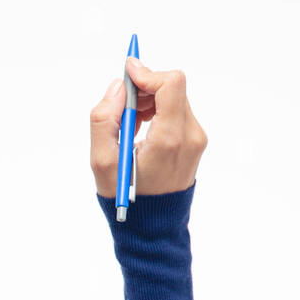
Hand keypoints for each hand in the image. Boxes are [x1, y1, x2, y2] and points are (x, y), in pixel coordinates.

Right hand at [90, 58, 207, 197]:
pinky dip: (159, 111)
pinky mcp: (196, 142)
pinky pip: (178, 112)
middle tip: (122, 107)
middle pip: (172, 88)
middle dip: (145, 89)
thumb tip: (118, 87)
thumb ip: (104, 119)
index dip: (147, 73)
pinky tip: (142, 130)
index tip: (127, 73)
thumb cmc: (125, 197)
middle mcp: (190, 136)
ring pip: (175, 98)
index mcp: (169, 140)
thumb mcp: (102, 162)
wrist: (152, 226)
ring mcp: (196, 139)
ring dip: (150, 100)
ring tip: (130, 124)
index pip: (171, 84)